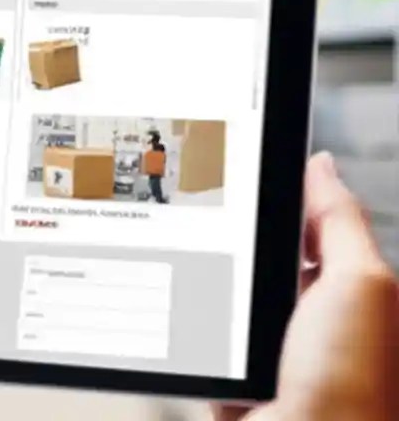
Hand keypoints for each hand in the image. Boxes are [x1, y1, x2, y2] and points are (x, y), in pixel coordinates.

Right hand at [214, 153, 398, 420]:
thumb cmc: (352, 384)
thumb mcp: (358, 283)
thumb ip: (338, 220)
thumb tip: (321, 164)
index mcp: (351, 295)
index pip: (309, 231)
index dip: (280, 206)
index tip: (240, 179)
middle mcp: (316, 327)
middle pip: (262, 267)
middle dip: (235, 254)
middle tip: (208, 232)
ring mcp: (277, 360)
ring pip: (228, 307)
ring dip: (212, 301)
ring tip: (203, 292)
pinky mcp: (240, 388)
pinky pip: (206, 351)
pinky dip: (195, 344)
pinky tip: (193, 337)